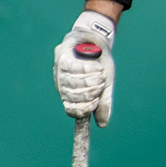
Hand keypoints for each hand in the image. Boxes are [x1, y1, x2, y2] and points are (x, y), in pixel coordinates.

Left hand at [54, 9, 115, 126]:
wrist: (99, 40)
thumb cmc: (100, 64)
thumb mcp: (105, 86)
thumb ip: (103, 103)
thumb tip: (102, 125)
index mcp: (71, 94)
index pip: (71, 109)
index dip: (82, 110)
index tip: (94, 104)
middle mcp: (62, 84)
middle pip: (71, 96)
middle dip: (89, 93)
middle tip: (100, 85)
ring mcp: (60, 70)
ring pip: (71, 82)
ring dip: (89, 81)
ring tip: (100, 75)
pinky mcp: (62, 55)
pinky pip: (73, 67)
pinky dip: (86, 69)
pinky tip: (95, 68)